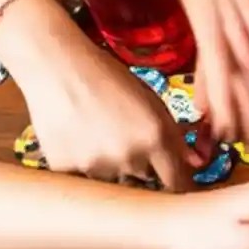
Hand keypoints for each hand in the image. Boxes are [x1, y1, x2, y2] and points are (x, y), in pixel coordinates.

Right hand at [18, 29, 192, 189]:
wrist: (55, 64)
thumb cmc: (106, 76)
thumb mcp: (150, 99)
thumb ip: (174, 135)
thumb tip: (194, 163)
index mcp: (155, 138)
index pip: (177, 182)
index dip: (178, 183)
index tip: (177, 182)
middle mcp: (128, 157)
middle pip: (144, 180)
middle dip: (141, 167)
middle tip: (124, 138)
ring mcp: (95, 167)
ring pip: (112, 181)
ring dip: (111, 167)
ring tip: (96, 133)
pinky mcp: (66, 169)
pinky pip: (82, 178)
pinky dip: (82, 163)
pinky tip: (76, 138)